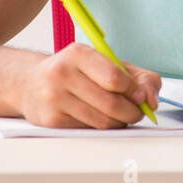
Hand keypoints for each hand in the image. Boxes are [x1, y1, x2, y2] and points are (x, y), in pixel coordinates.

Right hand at [18, 43, 160, 128]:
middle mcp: (62, 73)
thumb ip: (139, 77)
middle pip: (111, 103)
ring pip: (102, 120)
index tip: (140, 96)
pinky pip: (89, 129)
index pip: (115, 78)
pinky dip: (101, 127)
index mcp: (78, 53)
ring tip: (120, 115)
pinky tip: (99, 117)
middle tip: (137, 112)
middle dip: (132, 112)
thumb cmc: (76, 72)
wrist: (30, 83)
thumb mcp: (107, 63)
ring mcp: (53, 98)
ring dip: (119, 122)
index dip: (134, 91)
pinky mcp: (50, 120)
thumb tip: (151, 100)